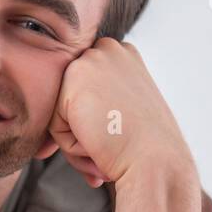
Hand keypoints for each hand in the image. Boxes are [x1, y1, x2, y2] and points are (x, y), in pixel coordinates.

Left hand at [36, 38, 194, 188]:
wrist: (156, 162)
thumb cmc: (146, 146)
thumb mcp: (129, 109)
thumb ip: (102, 101)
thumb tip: (75, 113)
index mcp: (123, 54)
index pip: (87, 91)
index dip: (98, 121)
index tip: (118, 136)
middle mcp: (106, 49)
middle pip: (72, 99)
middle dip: (86, 130)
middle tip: (115, 145)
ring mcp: (89, 62)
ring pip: (62, 113)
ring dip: (80, 140)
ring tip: (109, 146)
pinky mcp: (71, 83)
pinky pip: (55, 126)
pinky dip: (72, 145)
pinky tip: (98, 144)